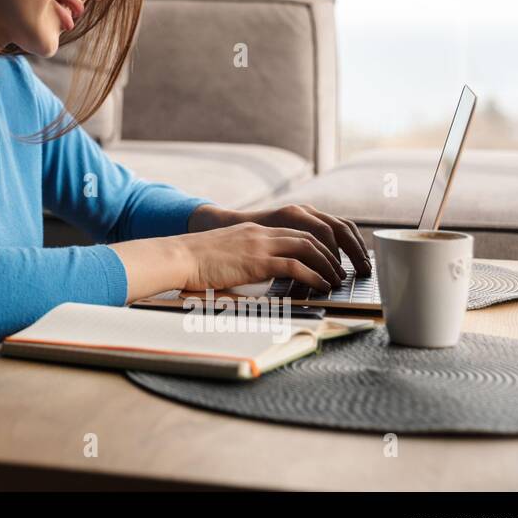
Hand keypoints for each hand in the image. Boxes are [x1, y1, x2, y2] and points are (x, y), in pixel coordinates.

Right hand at [172, 220, 345, 293]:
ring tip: (336, 281)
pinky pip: (295, 267)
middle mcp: (260, 233)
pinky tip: (321, 286)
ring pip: (307, 249)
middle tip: (339, 271)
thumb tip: (250, 278)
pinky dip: (314, 276)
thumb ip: (242, 261)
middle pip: (307, 238)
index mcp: (253, 231)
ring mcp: (259, 245)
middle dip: (329, 255)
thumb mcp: (224, 255)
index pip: (294, 233)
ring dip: (326, 266)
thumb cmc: (194, 262)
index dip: (316, 246)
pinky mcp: (257, 262)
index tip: (326, 260)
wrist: (179, 256)